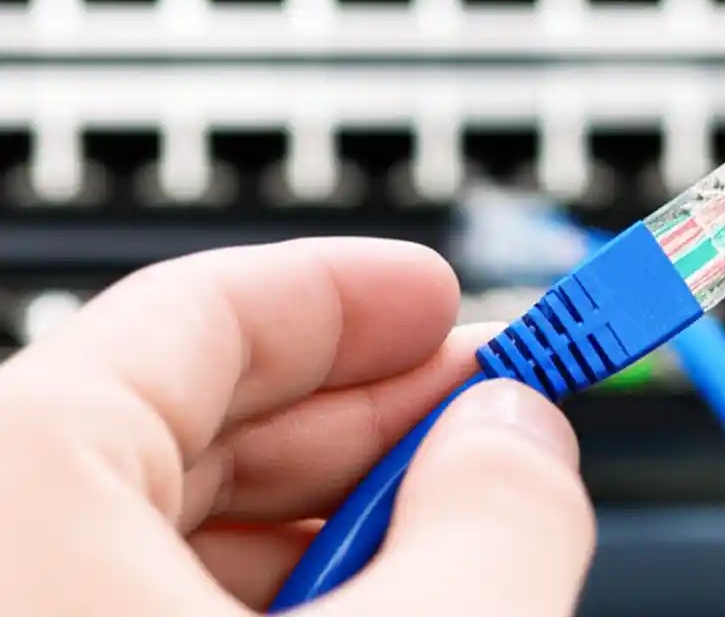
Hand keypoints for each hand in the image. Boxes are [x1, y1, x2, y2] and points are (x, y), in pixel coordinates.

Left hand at [0, 239, 593, 615]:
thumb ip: (492, 521)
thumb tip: (520, 434)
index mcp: (14, 489)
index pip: (192, 314)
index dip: (347, 294)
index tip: (439, 298)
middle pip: (182, 424)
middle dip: (357, 415)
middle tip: (476, 422)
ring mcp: (13, 610)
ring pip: (162, 531)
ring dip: (325, 521)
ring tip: (440, 541)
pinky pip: (131, 607)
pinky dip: (258, 600)